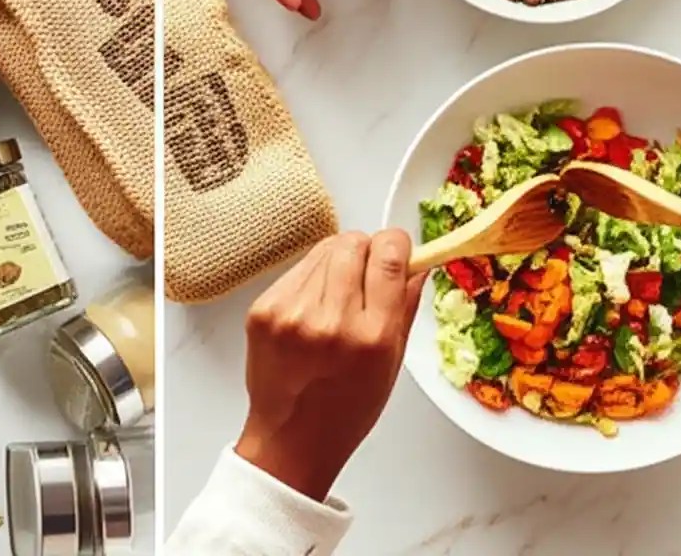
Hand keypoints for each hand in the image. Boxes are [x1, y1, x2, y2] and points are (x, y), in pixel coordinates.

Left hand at [235, 230, 424, 500]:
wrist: (291, 437)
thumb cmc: (346, 410)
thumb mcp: (391, 363)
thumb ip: (405, 307)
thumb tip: (417, 263)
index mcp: (371, 336)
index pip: (389, 255)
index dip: (397, 244)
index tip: (399, 250)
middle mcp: (330, 321)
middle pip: (353, 243)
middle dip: (366, 250)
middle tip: (367, 273)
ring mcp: (291, 314)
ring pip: (323, 250)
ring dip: (337, 262)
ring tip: (338, 295)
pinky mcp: (263, 310)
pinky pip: (296, 270)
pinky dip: (310, 278)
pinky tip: (314, 307)